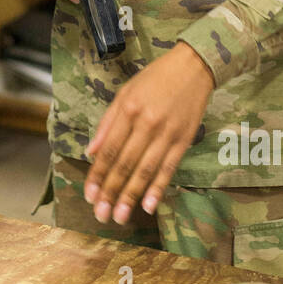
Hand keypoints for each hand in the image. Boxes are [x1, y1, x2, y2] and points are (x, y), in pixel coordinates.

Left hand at [85, 43, 214, 225]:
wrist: (193, 67)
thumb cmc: (154, 78)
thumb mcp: (125, 93)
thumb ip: (107, 123)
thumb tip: (90, 151)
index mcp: (128, 110)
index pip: (108, 150)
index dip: (97, 175)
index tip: (89, 195)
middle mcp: (146, 124)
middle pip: (125, 163)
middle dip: (111, 192)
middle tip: (101, 215)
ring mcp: (167, 133)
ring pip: (145, 170)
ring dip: (131, 196)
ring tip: (120, 217)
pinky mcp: (184, 139)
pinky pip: (169, 168)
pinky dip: (158, 188)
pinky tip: (149, 205)